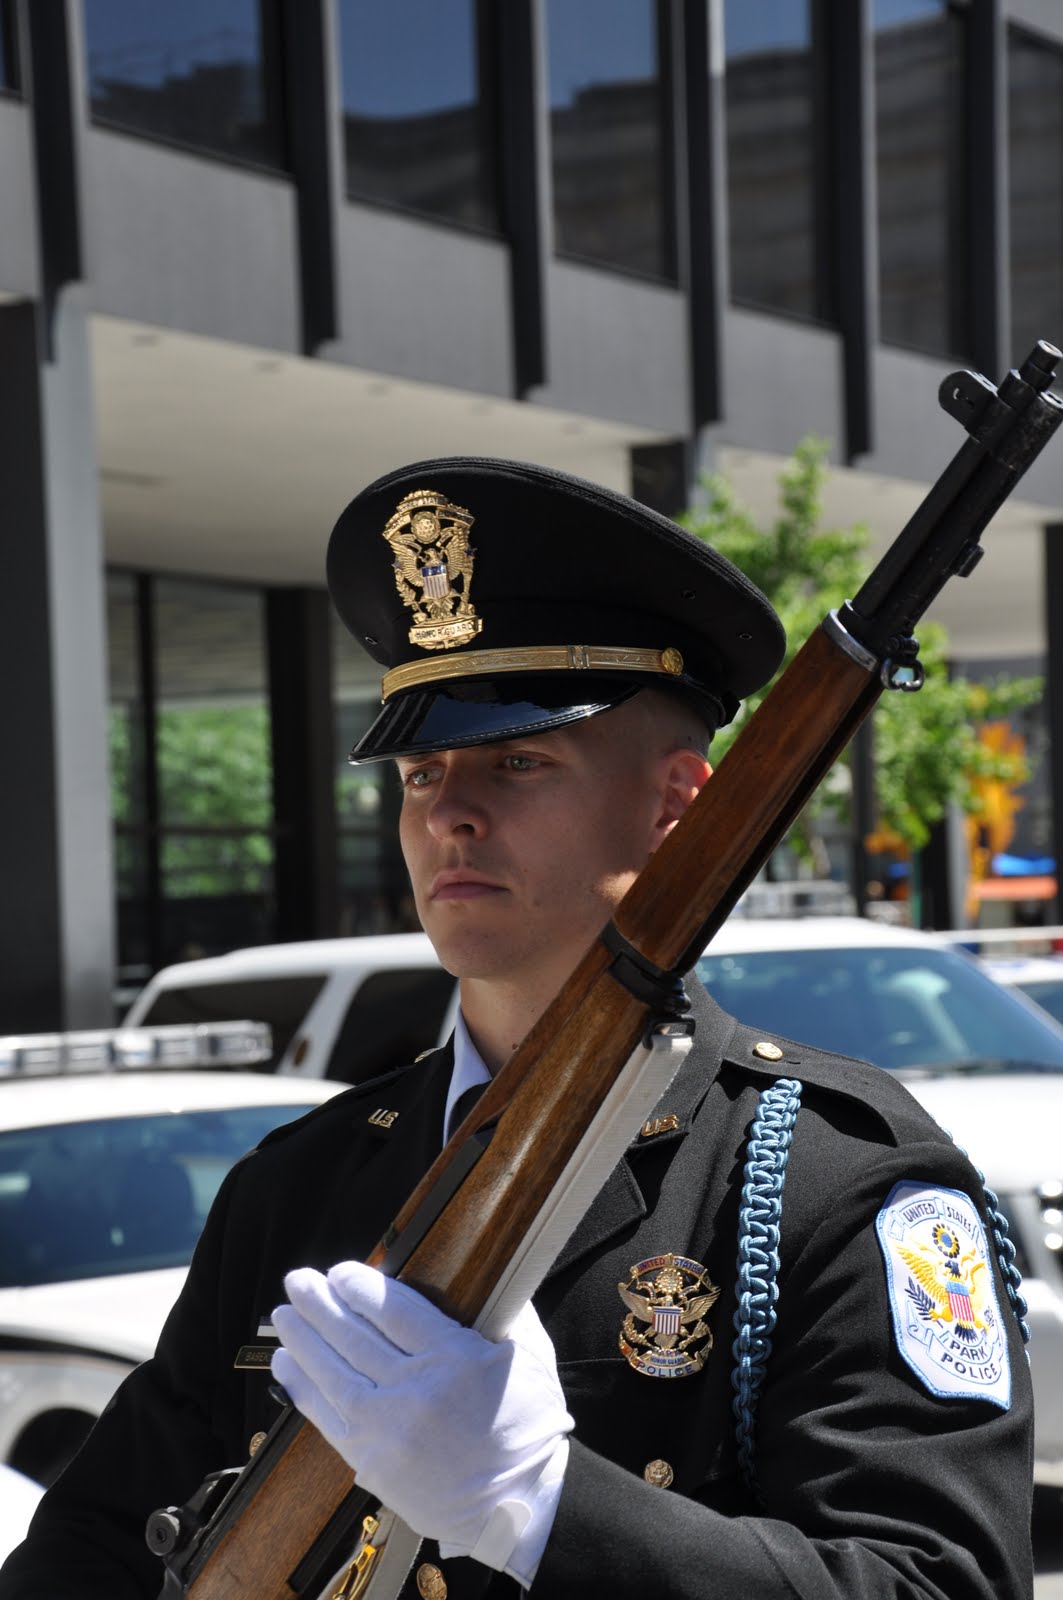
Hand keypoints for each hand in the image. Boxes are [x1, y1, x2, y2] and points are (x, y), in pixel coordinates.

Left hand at [271, 1261, 572, 1571]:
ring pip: (333, 1373)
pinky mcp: (373, 1462)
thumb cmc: (528, 1430)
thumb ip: (505, 1314)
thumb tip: (486, 1275)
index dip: (359, 1286)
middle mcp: (417, 1392)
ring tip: (284, 1315)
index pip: (393, 1310)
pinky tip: (286, 1365)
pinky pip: (327, 1418)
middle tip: (297, 1281)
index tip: (340, 1272)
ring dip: (302, 1340)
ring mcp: (390, 1430)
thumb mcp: (530, 1359)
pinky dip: (302, 1388)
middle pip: (354, 1336)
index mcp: (456, 1359)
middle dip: (320, 1304)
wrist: (518, 1509)